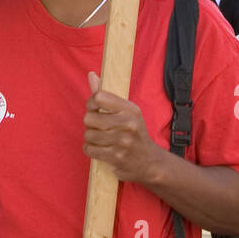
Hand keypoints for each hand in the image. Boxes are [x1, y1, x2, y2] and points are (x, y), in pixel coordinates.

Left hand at [83, 70, 162, 185]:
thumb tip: (91, 75)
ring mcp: (123, 142)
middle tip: (99, 127)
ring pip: (88, 135)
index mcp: (131, 109)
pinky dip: (91, 149)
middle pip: (89, 118)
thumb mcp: (126, 112)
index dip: (91, 103)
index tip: (94, 109)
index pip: (99, 97)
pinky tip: (100, 148)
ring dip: (90, 138)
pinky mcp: (116, 157)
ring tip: (101, 139)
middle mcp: (128, 124)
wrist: (150, 162)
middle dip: (90, 124)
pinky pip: (90, 149)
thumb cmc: (134, 133)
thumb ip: (106, 95)